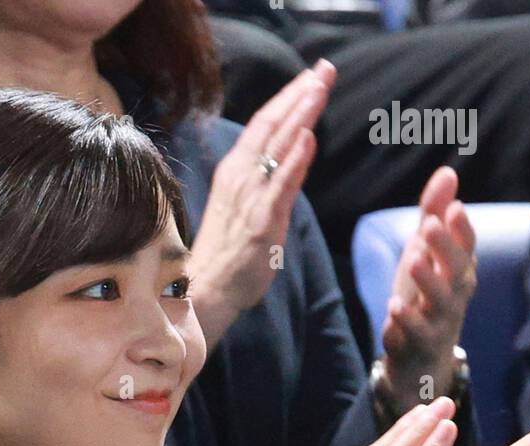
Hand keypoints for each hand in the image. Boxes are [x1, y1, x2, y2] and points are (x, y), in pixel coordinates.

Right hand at [187, 60, 335, 352]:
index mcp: (235, 172)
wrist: (205, 293)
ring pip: (277, 147)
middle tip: (325, 69)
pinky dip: (294, 159)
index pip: (264, 124)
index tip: (311, 75)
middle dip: (300, 93)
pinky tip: (308, 136)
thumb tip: (297, 150)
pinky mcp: (260, 222)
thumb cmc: (226, 254)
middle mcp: (240, 178)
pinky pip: (280, 185)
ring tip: (320, 86)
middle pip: (272, 125)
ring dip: (300, 114)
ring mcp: (249, 199)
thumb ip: (270, 178)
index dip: (288, 96)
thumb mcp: (245, 207)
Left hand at [381, 167, 475, 413]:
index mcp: (459, 270)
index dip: (461, 228)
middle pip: (457, 270)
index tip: (454, 207)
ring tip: (413, 258)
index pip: (466, 246)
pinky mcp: (421, 345)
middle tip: (430, 225)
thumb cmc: (424, 296)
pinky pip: (417, 334)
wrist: (420, 356)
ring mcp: (441, 321)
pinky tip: (393, 305)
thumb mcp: (425, 253)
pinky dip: (406, 321)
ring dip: (428, 280)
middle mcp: (456, 294)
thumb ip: (433, 215)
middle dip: (445, 248)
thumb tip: (448, 173)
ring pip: (440, 302)